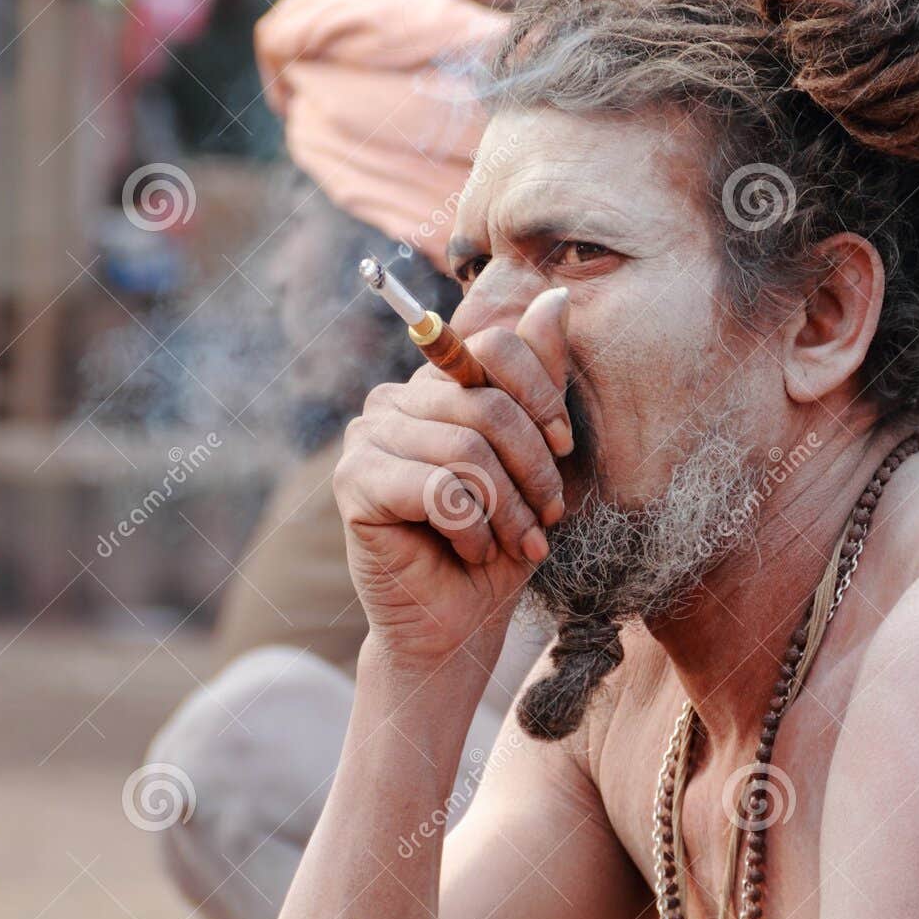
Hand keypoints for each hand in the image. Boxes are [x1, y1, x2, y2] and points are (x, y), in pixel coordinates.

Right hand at [334, 288, 572, 668]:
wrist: (461, 622)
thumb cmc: (502, 538)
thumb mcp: (537, 456)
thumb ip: (540, 377)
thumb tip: (556, 296)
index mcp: (436, 383)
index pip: (494, 348)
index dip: (542, 400)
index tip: (565, 452)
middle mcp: (394, 399)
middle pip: (486, 404)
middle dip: (533, 469)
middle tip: (548, 517)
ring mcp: (367, 437)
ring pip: (466, 450)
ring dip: (508, 508)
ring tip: (519, 543)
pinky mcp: (353, 483)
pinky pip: (437, 488)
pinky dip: (473, 529)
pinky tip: (473, 551)